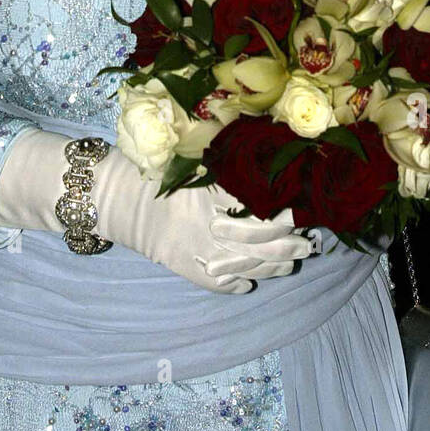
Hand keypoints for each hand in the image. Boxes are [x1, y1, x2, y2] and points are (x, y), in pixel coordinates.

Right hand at [0, 131, 314, 293]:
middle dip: (290, 242)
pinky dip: (243, 283)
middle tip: (310, 241)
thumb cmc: (157, 170)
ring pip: (249, 265)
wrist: (118, 199)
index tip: (304, 209)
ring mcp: (201, 253)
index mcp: (211, 195)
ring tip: (294, 260)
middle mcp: (209, 227)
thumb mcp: (192, 156)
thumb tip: (271, 146)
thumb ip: (225, 155)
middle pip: (261, 239)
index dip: (285, 211)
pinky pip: (225, 283)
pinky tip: (258, 279)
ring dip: (275, 264)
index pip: (259, 206)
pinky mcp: (190, 271)